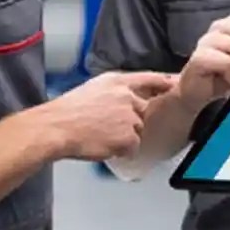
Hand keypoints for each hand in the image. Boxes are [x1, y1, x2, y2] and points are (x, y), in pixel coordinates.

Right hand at [40, 71, 175, 161]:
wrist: (57, 127)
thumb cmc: (68, 110)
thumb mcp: (93, 88)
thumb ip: (114, 90)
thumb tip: (126, 97)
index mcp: (117, 82)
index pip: (149, 79)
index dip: (163, 82)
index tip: (173, 84)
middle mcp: (127, 96)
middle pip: (143, 110)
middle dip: (132, 120)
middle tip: (109, 126)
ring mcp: (129, 117)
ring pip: (137, 130)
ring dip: (125, 136)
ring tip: (101, 135)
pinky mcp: (128, 137)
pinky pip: (132, 147)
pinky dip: (122, 150)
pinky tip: (104, 145)